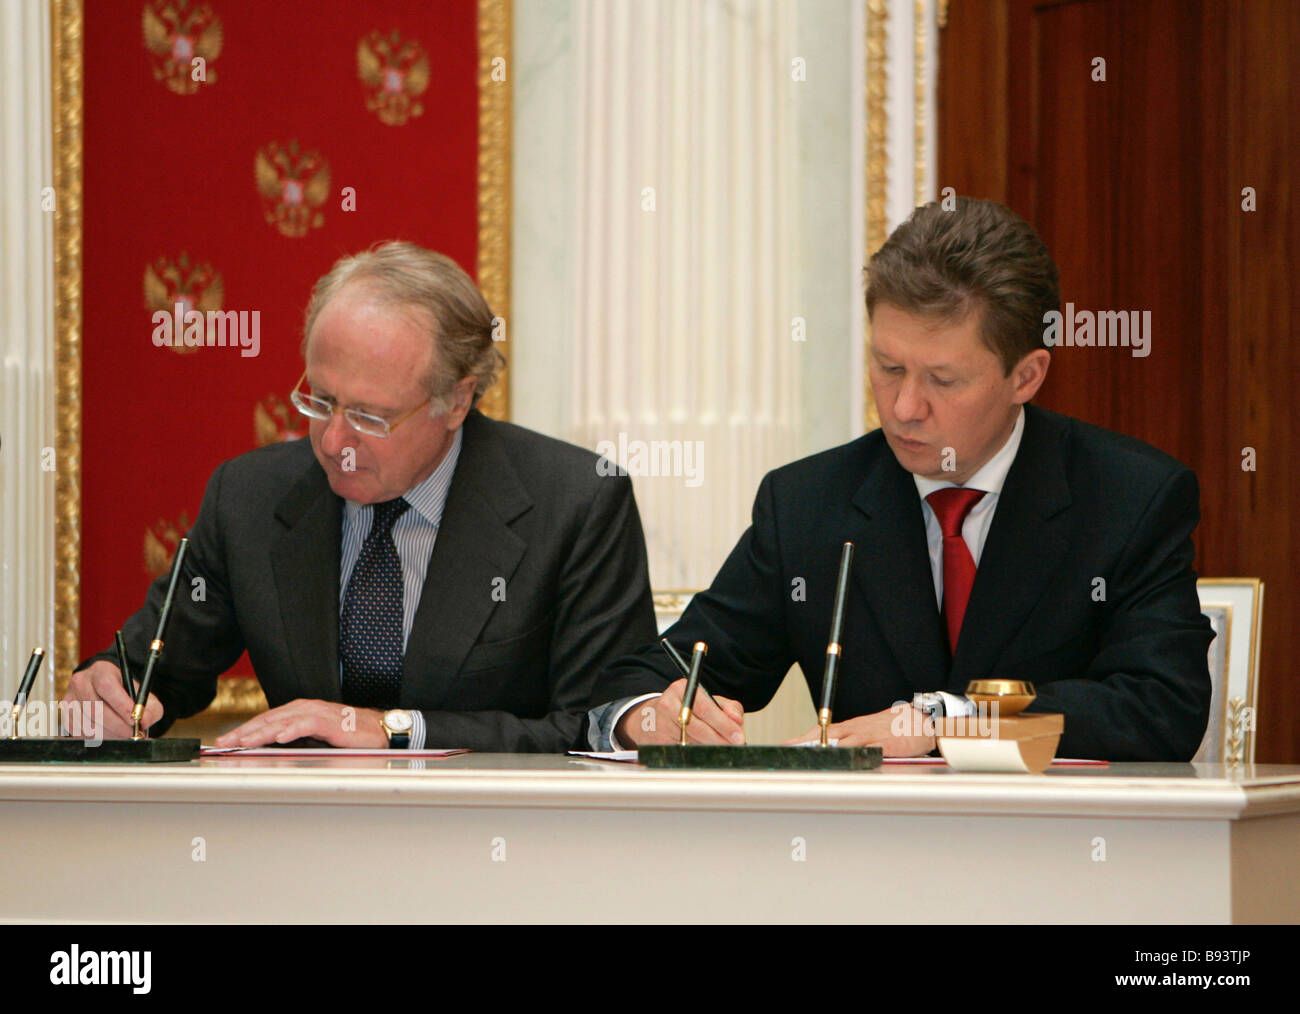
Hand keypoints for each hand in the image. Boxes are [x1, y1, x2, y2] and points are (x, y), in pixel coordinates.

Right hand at [62, 660, 163, 739]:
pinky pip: (80, 733)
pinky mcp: (66, 716)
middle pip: (95, 708)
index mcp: (101, 670)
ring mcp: (70, 699)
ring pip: (88, 724)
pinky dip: (98, 738)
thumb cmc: (127, 692)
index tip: (135, 720)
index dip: (121, 705)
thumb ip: (150, 707)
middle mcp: (81, 682)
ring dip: (109, 734)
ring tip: (123, 735)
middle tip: (132, 734)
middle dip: (117, 725)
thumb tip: (145, 722)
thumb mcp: (143, 693)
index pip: (107, 686)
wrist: (106, 689)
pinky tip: (110, 734)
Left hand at [214, 700, 386, 748]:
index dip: (244, 731)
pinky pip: (308, 724)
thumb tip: (270, 750)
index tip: (225, 742)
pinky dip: (292, 730)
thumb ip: (295, 739)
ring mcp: (317, 714)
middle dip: (244, 732)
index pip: (266, 721)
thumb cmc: (349, 735)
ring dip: (262, 732)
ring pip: (283, 721)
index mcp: (299, 712)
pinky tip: (280, 737)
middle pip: (269, 719)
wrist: (377, 731)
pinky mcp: (331, 722)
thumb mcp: (315, 738)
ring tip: (244, 742)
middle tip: (225, 743)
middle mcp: (305, 709)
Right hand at [615, 678, 745, 746]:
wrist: (655, 716)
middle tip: (734, 746)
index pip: (706, 708)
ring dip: (710, 747)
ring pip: (692, 742)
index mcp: (682, 689)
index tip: (738, 736)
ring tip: (722, 748)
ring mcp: (661, 724)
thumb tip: (737, 721)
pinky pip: (683, 751)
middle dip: (720, 739)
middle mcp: (668, 704)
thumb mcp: (708, 700)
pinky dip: (697, 754)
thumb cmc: (687, 708)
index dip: (724, 724)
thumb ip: (728, 708)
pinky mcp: (658, 741)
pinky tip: (705, 752)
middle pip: (698, 727)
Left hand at [783, 703, 935, 756]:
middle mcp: (857, 730)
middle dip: (808, 744)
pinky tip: (848, 760)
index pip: (822, 730)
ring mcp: (872, 736)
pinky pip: (871, 750)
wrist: (922, 719)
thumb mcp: (867, 729)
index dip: (803, 738)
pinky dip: (858, 755)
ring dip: (828, 750)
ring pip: (845, 743)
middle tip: (791, 751)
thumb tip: (829, 747)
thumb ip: (850, 738)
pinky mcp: (888, 744)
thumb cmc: (893, 727)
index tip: (786, 745)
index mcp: (852, 727)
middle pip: (827, 735)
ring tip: (812, 757)